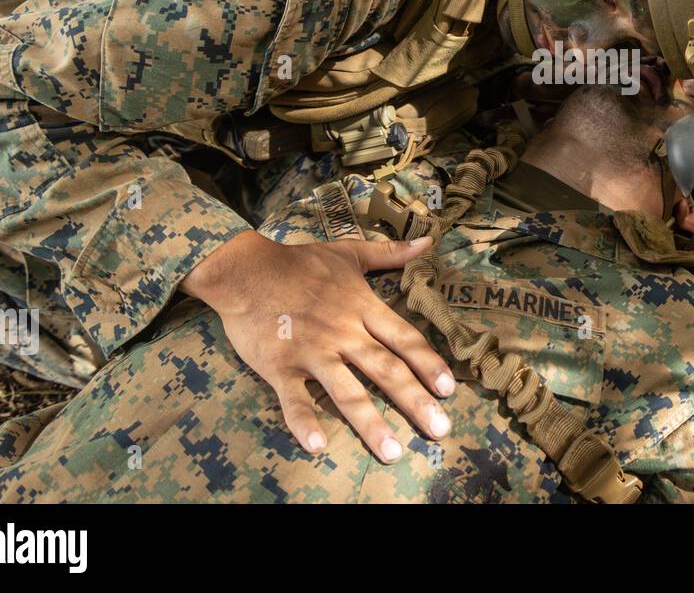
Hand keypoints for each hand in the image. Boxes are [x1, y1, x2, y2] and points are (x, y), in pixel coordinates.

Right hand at [182, 230, 453, 462]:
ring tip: (393, 451)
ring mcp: (312, 351)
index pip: (404, 339)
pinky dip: (304, 421)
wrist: (245, 269)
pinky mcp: (279, 366)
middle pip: (385, 370)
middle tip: (440, 430)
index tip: (449, 390)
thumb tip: (428, 241)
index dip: (428, 364)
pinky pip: (293, 398)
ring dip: (371, 423)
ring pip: (347, 391)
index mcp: (361, 307)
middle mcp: (343, 332)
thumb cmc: (299, 262)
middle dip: (415, 401)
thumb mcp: (348, 253)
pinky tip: (318, 446)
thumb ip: (390, 253)